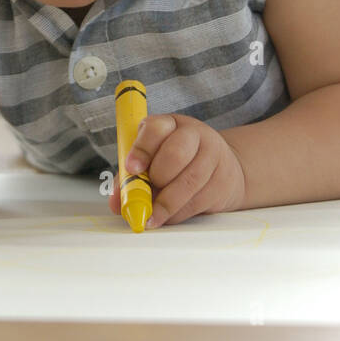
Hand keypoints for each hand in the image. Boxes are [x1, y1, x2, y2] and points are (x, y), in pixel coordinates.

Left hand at [108, 114, 245, 227]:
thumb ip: (130, 178)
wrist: (224, 168)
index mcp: (170, 124)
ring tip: (150, 216)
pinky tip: (168, 216)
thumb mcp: (152, 160)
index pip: (156, 128)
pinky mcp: (223, 180)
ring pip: (189, 180)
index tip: (131, 168)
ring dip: (166, 203)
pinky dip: (178, 213)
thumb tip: (116, 202)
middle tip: (145, 192)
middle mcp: (194, 134)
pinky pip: (198, 200)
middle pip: (176, 153)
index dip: (141, 149)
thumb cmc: (178, 163)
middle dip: (158, 177)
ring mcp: (212, 156)